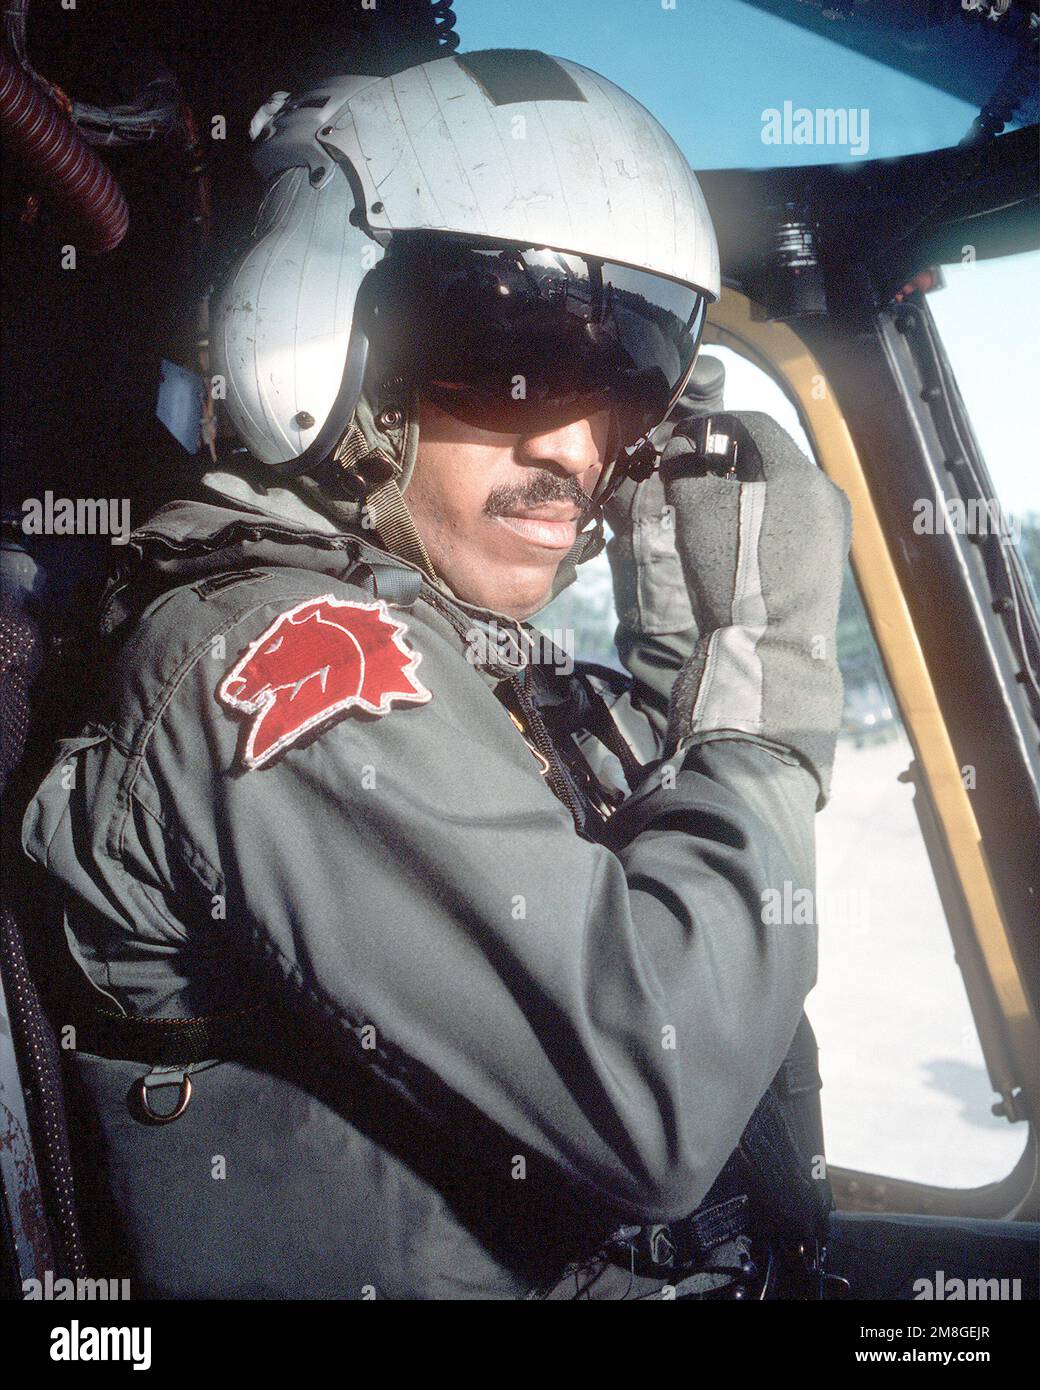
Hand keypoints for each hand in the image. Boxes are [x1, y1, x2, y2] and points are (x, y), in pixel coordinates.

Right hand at [661, 411, 851, 804]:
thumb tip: (683, 454)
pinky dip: (759, 520)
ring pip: (780, 491)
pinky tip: (731, 543)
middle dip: (726, 461)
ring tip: (705, 511)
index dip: (711, 426)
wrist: (769, 657)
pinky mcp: (826, 561)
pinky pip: (789, 522)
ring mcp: (831, 530)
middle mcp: (826, 495)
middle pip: (770, 457)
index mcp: (800, 475)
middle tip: (688, 475)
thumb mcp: (697, 515)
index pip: (752, 424)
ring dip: (742, 491)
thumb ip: (688, 472)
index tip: (681, 441)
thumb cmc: (733, 582)